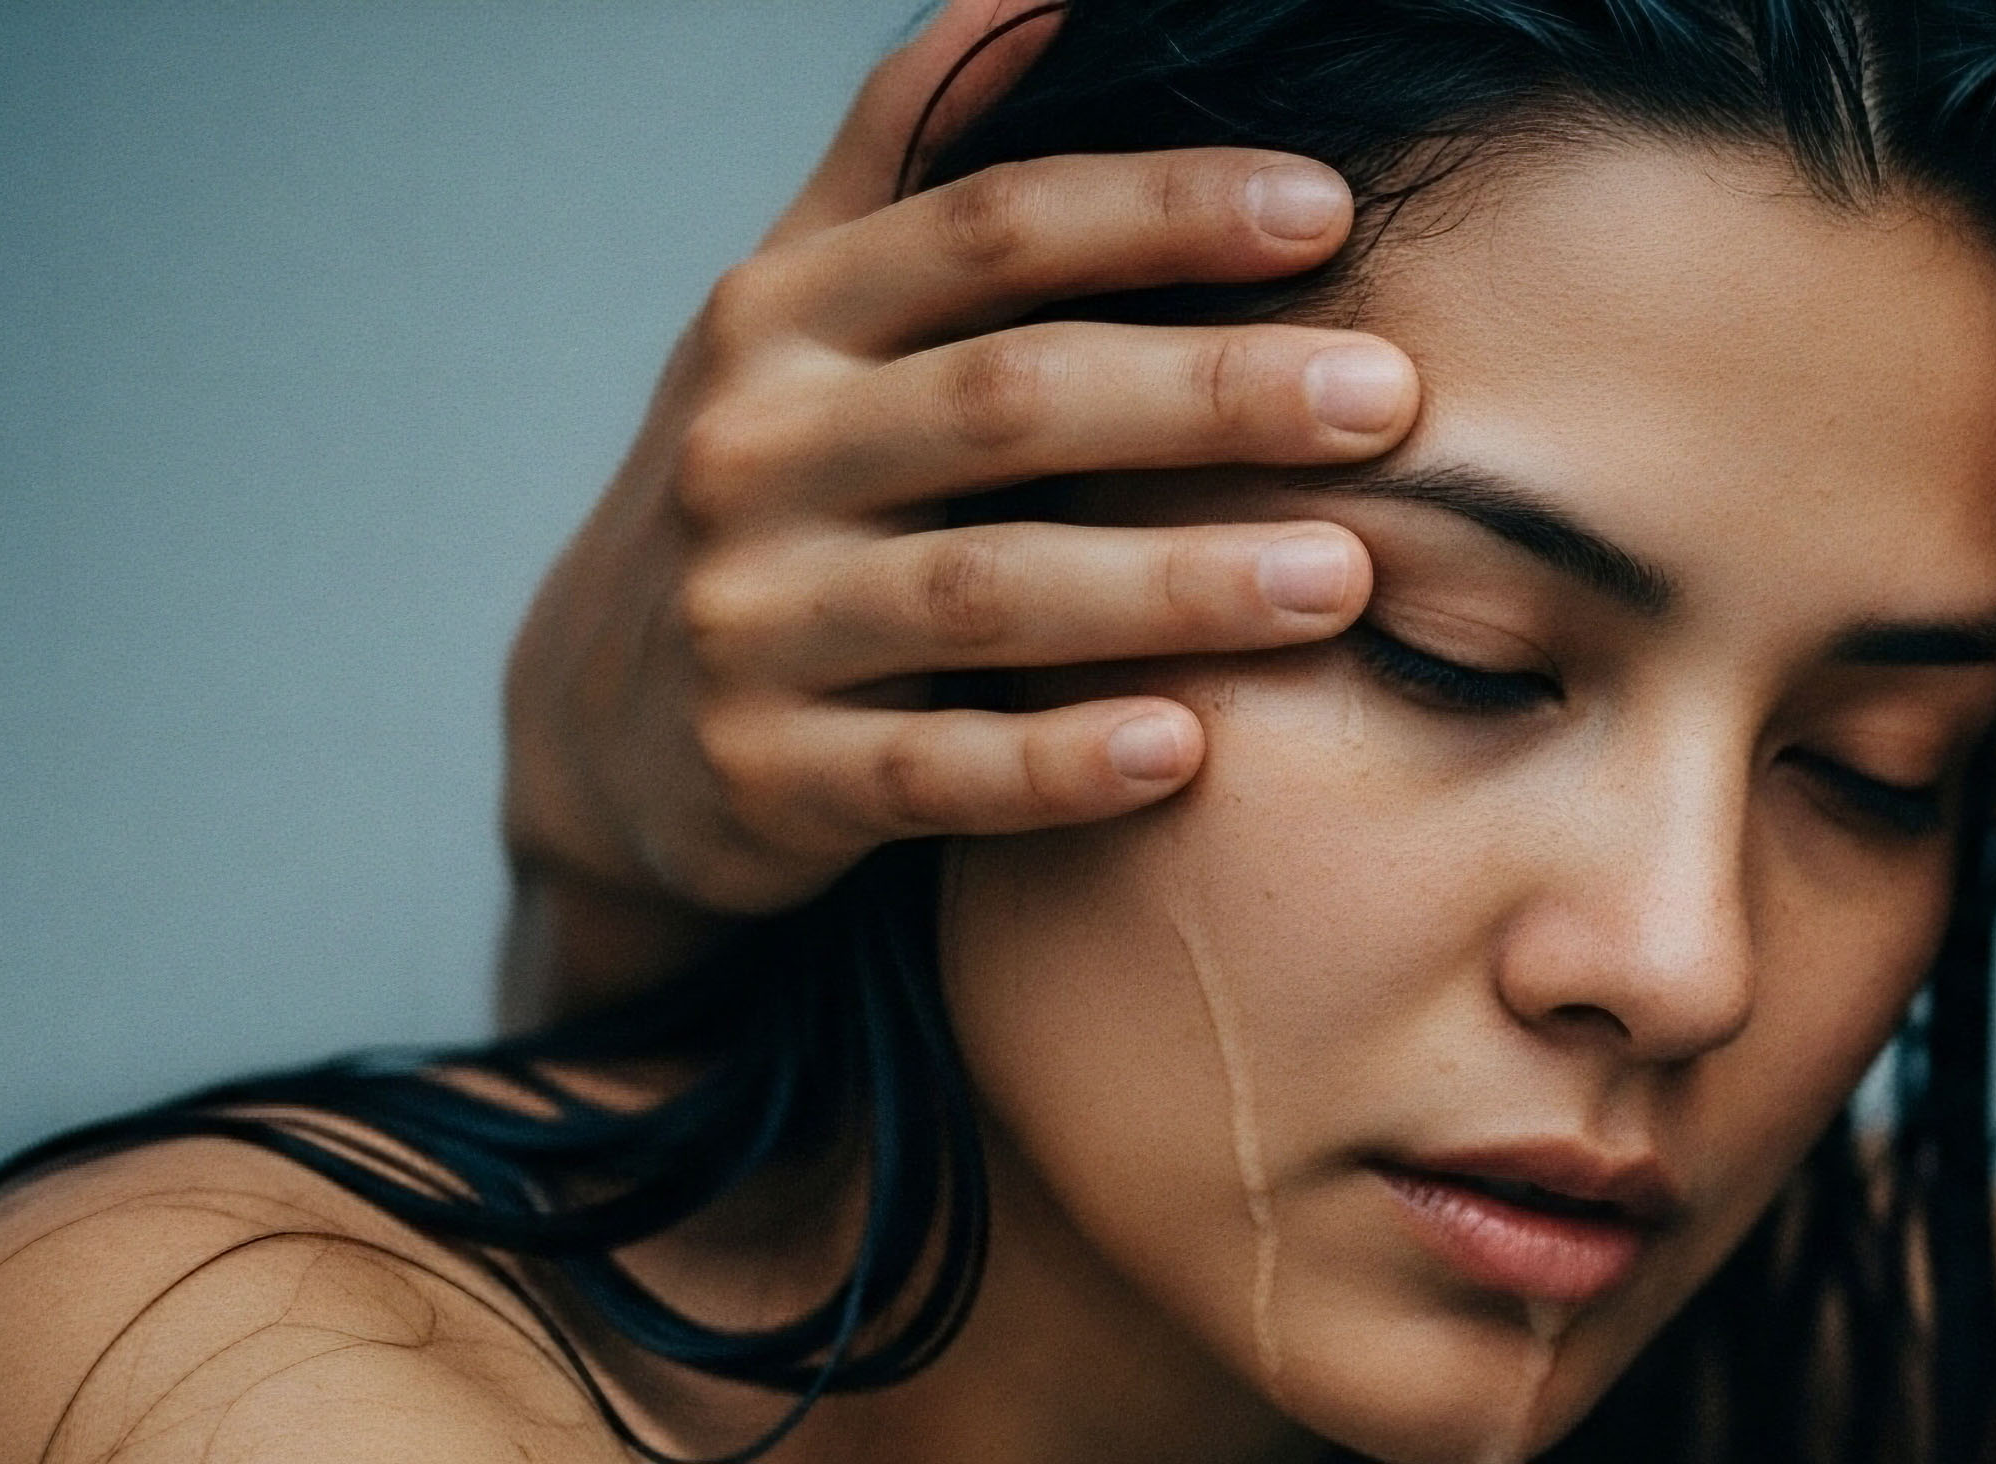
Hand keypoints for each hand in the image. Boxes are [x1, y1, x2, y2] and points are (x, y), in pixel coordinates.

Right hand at [499, 0, 1426, 1020]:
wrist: (605, 732)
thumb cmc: (775, 485)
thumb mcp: (806, 308)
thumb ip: (910, 153)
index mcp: (787, 315)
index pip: (989, 231)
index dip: (1158, 209)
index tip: (1326, 206)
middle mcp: (758, 451)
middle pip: (1008, 401)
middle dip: (1209, 393)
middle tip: (1391, 396)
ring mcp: (755, 619)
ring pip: (985, 593)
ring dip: (1172, 585)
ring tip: (1341, 579)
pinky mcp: (769, 778)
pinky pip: (934, 772)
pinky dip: (1059, 764)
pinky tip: (1185, 751)